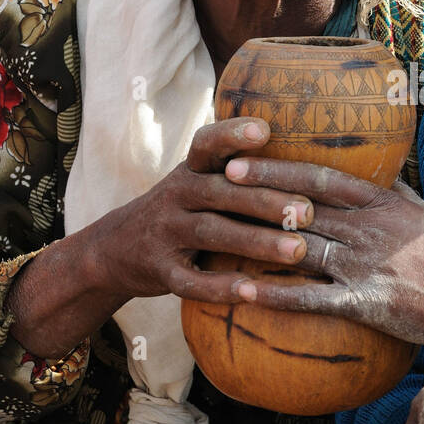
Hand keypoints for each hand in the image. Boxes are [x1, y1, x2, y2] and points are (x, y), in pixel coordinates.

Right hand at [92, 118, 316, 305]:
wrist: (115, 248)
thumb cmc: (182, 208)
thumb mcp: (199, 181)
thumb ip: (238, 169)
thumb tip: (307, 158)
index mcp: (191, 170)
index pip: (207, 144)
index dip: (231, 134)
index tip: (264, 130)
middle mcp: (176, 194)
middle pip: (221, 192)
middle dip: (266, 200)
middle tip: (307, 211)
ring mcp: (165, 232)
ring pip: (211, 233)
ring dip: (256, 241)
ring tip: (297, 250)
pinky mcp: (160, 270)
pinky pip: (190, 280)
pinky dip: (220, 287)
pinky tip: (251, 293)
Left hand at [223, 156, 423, 348]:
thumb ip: (399, 193)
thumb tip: (385, 172)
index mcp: (380, 203)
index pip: (319, 176)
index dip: (277, 166)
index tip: (242, 156)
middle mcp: (366, 228)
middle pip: (300, 206)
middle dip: (255, 195)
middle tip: (215, 184)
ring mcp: (363, 264)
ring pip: (300, 247)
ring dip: (256, 241)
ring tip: (216, 236)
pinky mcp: (364, 302)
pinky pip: (311, 298)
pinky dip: (276, 294)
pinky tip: (243, 294)